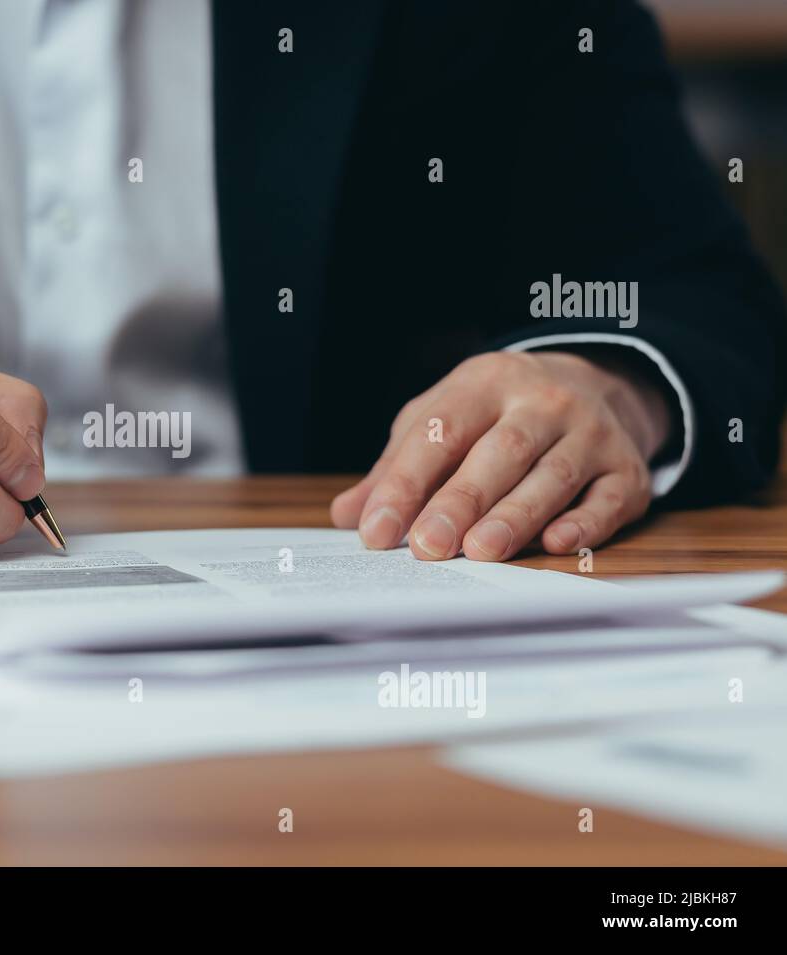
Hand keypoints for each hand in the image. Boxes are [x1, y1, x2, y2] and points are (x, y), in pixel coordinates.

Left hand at [330, 350, 671, 560]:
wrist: (594, 383)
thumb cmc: (495, 414)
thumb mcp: (440, 420)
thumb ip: (395, 468)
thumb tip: (348, 515)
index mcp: (484, 383)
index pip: (439, 432)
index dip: (405, 483)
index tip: (377, 530)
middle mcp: (542, 402)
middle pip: (500, 452)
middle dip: (461, 501)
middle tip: (428, 546)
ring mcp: (591, 433)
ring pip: (553, 474)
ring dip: (516, 515)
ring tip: (481, 551)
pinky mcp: (626, 470)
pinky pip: (608, 498)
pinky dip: (585, 523)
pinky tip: (556, 544)